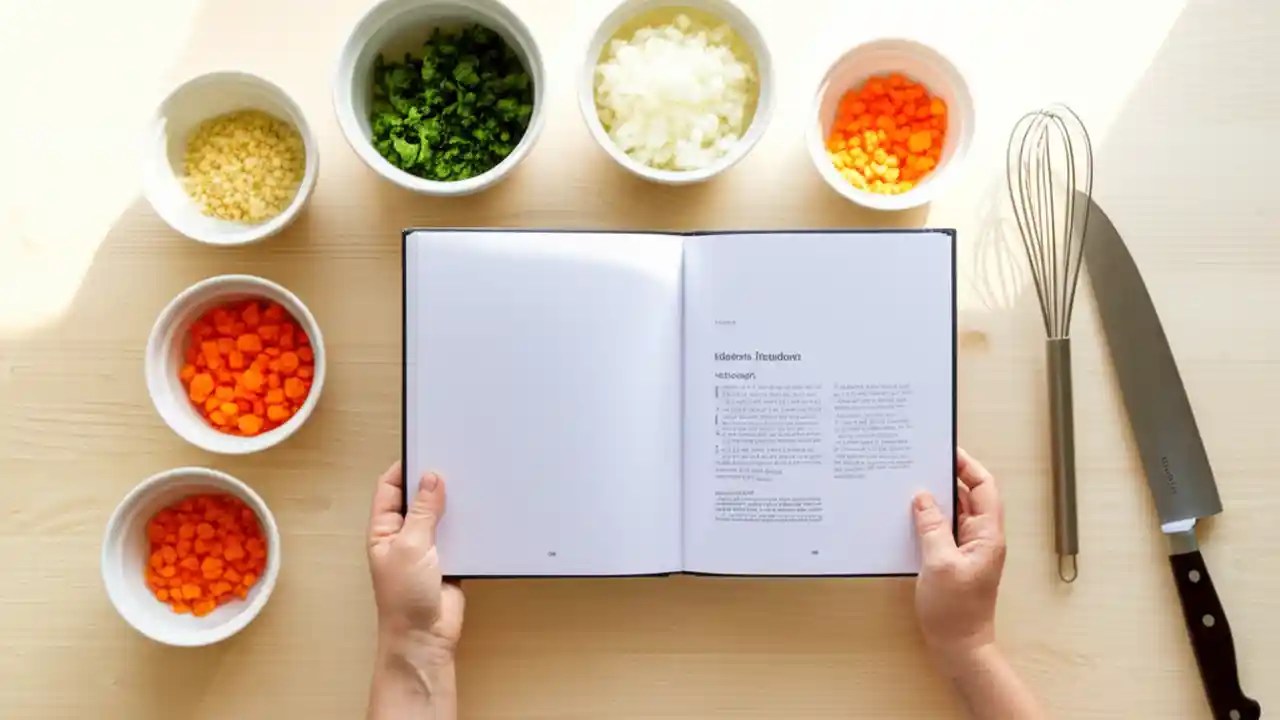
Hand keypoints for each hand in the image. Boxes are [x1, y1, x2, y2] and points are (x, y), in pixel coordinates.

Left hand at [367, 462, 464, 719]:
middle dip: (433, 481)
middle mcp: (404, 535)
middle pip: (418, 497)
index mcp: (384, 529)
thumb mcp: (411, 546)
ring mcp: (427, 547)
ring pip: (441, 514)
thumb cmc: (404, 598)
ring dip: (454, 502)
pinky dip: (469, 523)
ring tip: (471, 481)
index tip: (426, 447)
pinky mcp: (450, 558)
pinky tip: (482, 511)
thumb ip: (422, 511)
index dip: (405, 466)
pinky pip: (460, 533)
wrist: (426, 637)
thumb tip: (431, 478)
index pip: (390, 487)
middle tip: (454, 460)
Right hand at [912, 448, 1005, 671]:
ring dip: (936, 499)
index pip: (984, 487)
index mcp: (987, 534)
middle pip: (969, 496)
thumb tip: (923, 497)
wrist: (960, 647)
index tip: (946, 450)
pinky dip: (929, 519)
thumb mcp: (939, 563)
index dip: (967, 466)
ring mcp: (969, 549)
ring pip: (955, 512)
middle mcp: (982, 538)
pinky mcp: (955, 559)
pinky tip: (910, 516)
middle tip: (921, 463)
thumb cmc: (956, 611)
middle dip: (947, 477)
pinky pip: (945, 529)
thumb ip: (932, 526)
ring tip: (911, 485)